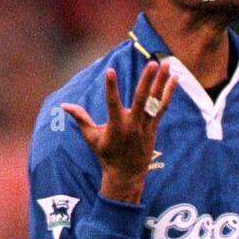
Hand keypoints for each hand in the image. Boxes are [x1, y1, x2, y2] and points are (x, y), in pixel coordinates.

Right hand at [61, 60, 177, 203]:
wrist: (126, 175)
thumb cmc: (106, 155)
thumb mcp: (91, 138)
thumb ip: (80, 118)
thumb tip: (63, 105)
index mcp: (115, 126)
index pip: (111, 103)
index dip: (110, 87)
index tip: (110, 70)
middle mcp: (132, 125)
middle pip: (141, 99)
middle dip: (147, 81)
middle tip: (153, 64)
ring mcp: (145, 126)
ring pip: (154, 101)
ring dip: (161, 82)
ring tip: (167, 63)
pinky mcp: (153, 127)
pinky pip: (162, 107)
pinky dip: (169, 93)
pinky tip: (175, 78)